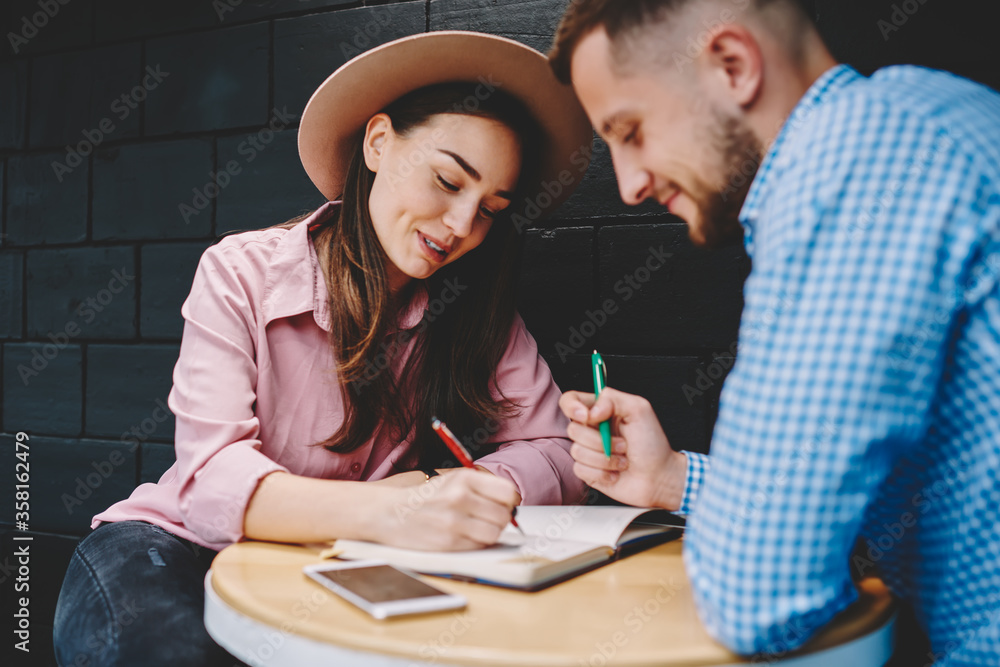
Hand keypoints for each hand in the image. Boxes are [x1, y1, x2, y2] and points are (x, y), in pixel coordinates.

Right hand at [373, 468, 519, 550]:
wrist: (389, 513)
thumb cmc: (424, 497)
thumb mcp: (451, 480)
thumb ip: (481, 487)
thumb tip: (511, 502)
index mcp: (464, 478)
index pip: (507, 492)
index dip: (509, 501)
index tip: (504, 505)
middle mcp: (460, 497)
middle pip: (504, 515)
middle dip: (500, 519)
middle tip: (487, 519)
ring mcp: (454, 521)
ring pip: (495, 533)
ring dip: (489, 533)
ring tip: (475, 528)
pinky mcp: (449, 542)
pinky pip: (478, 546)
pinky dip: (475, 544)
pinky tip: (463, 537)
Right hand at [559, 388, 687, 509]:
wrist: (659, 477)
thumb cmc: (652, 444)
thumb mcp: (639, 410)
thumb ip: (613, 399)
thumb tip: (590, 411)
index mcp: (600, 411)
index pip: (570, 401)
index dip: (572, 407)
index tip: (588, 416)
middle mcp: (592, 430)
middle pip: (573, 429)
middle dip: (601, 440)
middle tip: (623, 444)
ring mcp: (588, 451)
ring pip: (577, 451)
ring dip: (605, 458)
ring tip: (623, 459)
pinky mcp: (588, 471)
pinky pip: (580, 469)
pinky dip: (602, 472)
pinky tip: (615, 473)